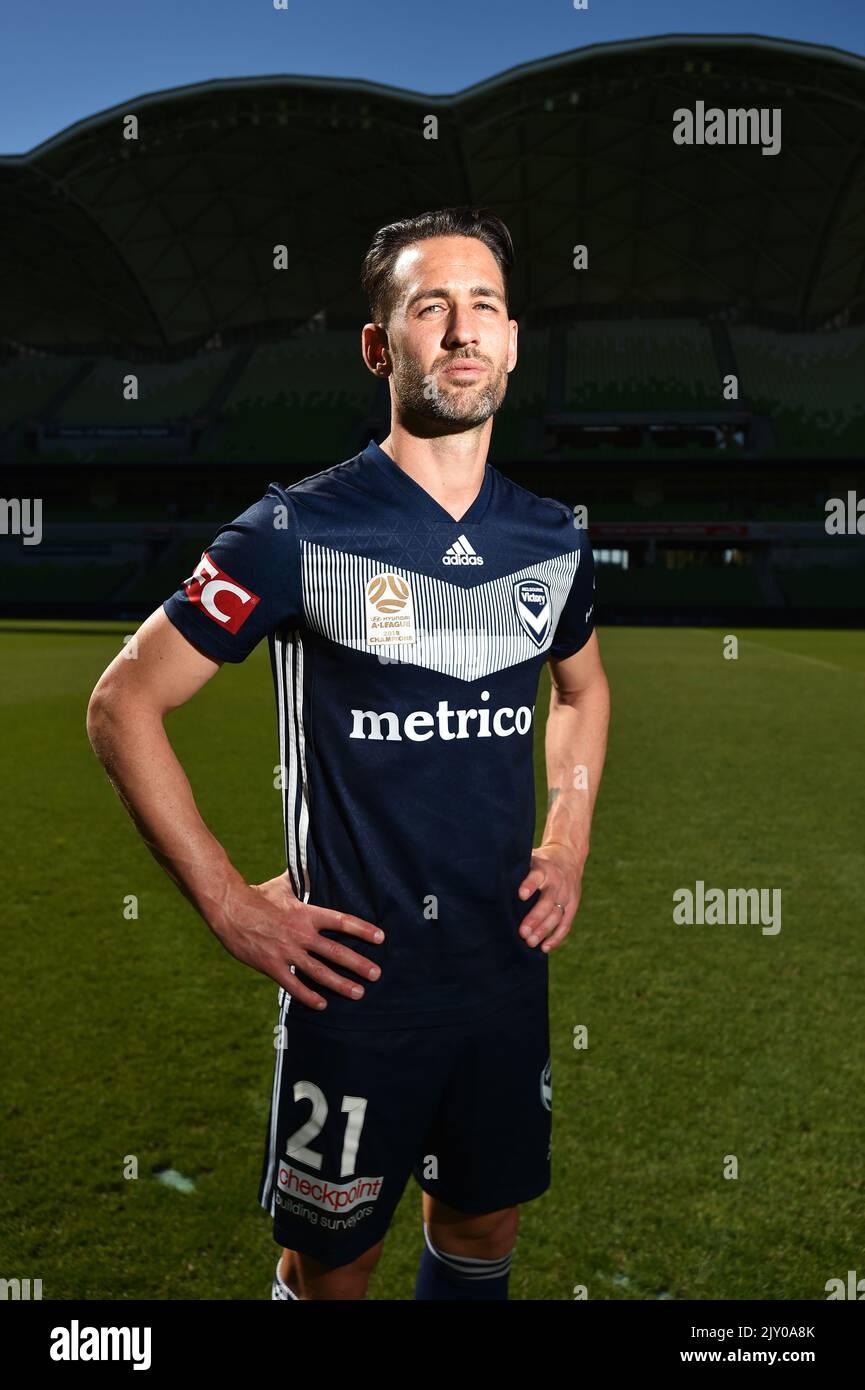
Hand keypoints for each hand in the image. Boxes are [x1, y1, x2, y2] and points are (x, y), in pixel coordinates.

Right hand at [209, 871, 383, 1010]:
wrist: (229, 910)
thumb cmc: (257, 896)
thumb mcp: (282, 885)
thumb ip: (301, 878)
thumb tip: (312, 862)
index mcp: (306, 914)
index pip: (341, 921)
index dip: (362, 929)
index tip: (380, 938)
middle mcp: (301, 935)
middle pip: (336, 952)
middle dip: (359, 964)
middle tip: (376, 974)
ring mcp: (287, 952)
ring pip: (320, 973)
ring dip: (341, 984)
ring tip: (358, 993)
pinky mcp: (272, 966)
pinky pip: (294, 985)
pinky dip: (309, 996)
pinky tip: (322, 1004)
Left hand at [516, 842, 584, 952]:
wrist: (568, 858)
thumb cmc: (539, 863)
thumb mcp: (529, 858)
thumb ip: (515, 869)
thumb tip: (488, 879)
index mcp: (544, 869)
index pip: (537, 876)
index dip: (530, 885)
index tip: (520, 895)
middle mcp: (556, 883)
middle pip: (547, 901)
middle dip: (535, 917)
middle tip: (522, 932)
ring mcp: (566, 896)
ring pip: (556, 915)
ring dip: (544, 930)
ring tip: (530, 942)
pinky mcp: (572, 907)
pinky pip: (565, 924)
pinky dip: (556, 937)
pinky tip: (544, 947)